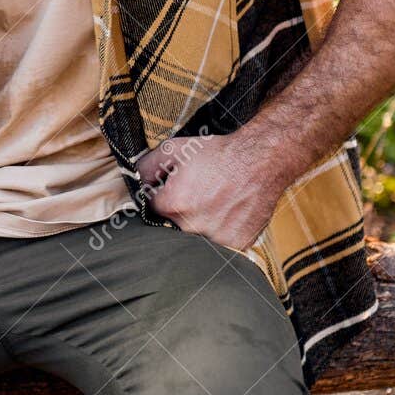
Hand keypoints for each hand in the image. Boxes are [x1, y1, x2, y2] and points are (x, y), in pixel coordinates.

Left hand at [134, 129, 290, 251]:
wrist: (260, 161)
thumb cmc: (219, 154)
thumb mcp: (175, 149)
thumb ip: (147, 165)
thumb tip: (134, 179)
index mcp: (172, 205)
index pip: (153, 208)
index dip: (163, 195)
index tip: (176, 188)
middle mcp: (190, 227)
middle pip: (173, 225)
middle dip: (181, 211)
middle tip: (199, 194)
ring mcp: (214, 239)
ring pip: (196, 238)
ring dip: (200, 224)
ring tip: (215, 203)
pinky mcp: (235, 245)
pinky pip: (220, 244)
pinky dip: (221, 232)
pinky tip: (228, 213)